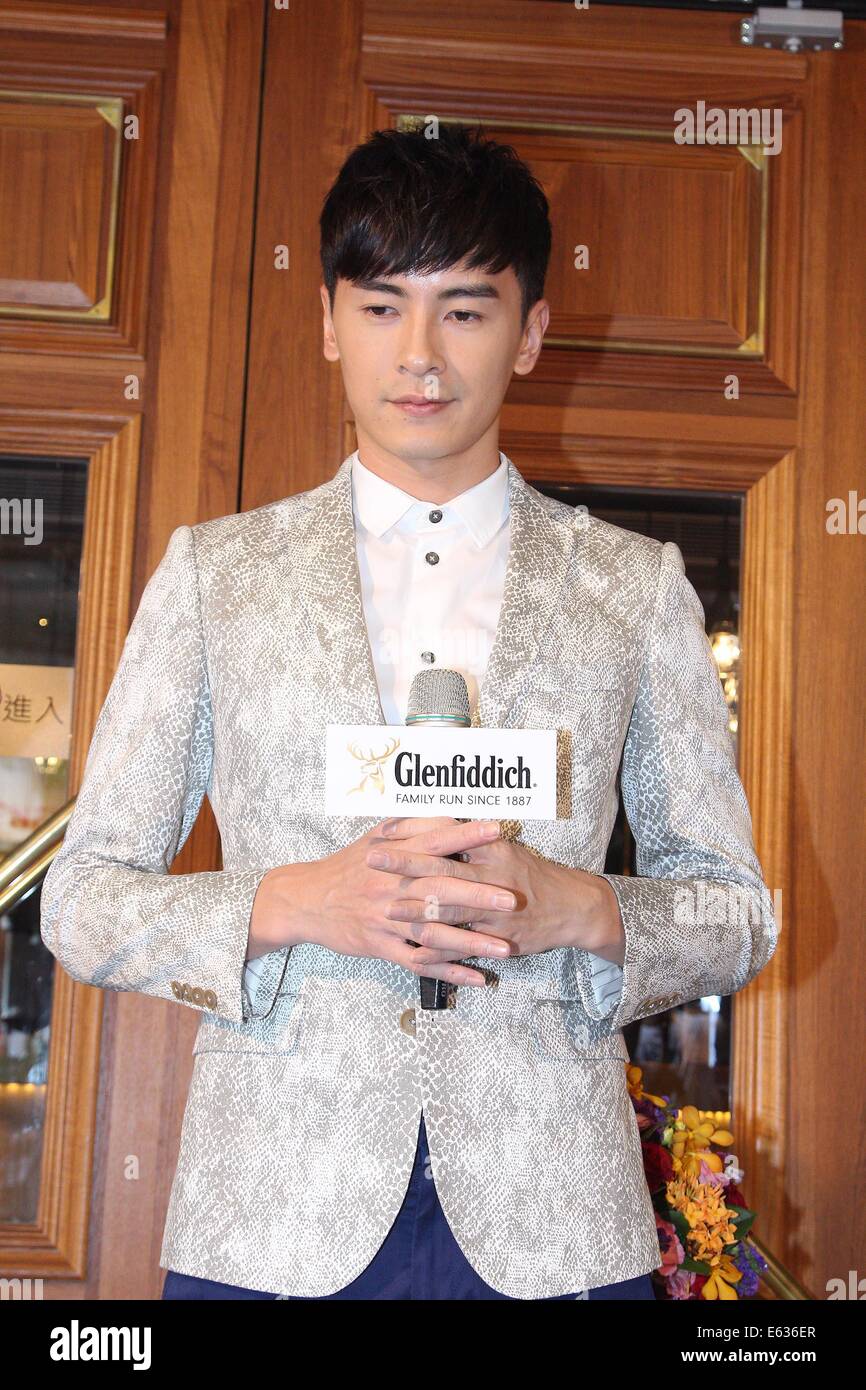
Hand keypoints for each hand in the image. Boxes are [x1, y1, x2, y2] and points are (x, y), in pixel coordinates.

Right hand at [247, 817, 518, 986]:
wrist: (306, 899)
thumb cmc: (348, 866)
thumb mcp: (376, 838)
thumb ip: (412, 826)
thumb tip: (448, 813)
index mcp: (393, 855)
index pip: (434, 842)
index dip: (465, 836)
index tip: (497, 831)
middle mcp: (391, 886)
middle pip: (438, 890)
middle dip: (478, 895)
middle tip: (512, 898)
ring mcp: (386, 918)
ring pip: (433, 932)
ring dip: (471, 942)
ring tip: (504, 949)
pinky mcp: (380, 945)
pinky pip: (418, 962)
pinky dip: (448, 971)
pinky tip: (477, 978)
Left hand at [366, 816, 623, 961]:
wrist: (573, 907)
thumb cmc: (530, 874)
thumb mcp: (502, 849)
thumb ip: (468, 840)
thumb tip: (429, 824)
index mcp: (491, 848)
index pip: (447, 835)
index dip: (414, 832)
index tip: (383, 830)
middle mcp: (492, 875)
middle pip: (442, 868)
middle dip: (405, 865)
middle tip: (372, 859)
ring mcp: (495, 909)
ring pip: (451, 909)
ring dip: (416, 910)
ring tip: (388, 910)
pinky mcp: (500, 938)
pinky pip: (465, 944)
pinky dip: (440, 950)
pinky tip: (416, 952)